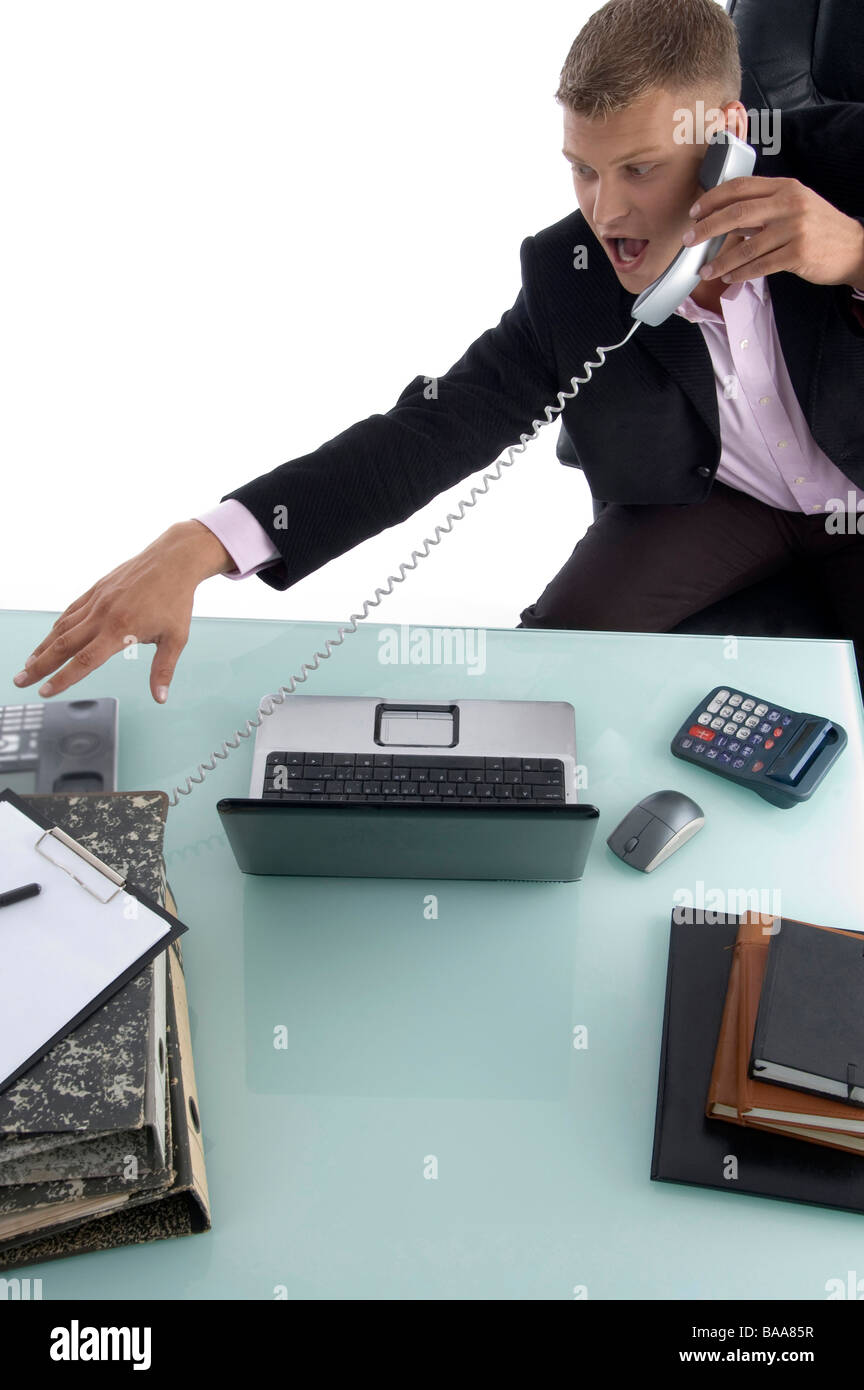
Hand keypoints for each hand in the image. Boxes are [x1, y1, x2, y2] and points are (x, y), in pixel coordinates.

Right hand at [12, 520, 233, 703]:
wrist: (173, 560)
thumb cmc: (176, 599)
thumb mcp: (176, 638)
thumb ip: (163, 670)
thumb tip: (160, 698)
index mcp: (121, 630)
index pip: (84, 662)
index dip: (63, 679)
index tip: (46, 692)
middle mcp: (103, 615)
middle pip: (63, 646)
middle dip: (39, 667)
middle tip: (20, 681)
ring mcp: (97, 601)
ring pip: (62, 628)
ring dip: (43, 648)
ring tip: (28, 664)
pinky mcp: (96, 590)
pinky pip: (71, 611)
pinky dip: (57, 626)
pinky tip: (49, 638)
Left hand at [682, 175, 863, 288]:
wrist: (853, 248)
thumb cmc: (818, 228)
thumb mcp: (794, 206)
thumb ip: (763, 208)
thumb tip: (723, 218)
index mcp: (785, 187)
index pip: (741, 187)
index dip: (713, 198)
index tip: (694, 212)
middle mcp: (790, 204)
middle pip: (737, 213)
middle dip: (707, 228)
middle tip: (689, 239)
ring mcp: (795, 229)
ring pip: (746, 246)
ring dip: (721, 260)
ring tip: (705, 270)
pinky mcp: (798, 254)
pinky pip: (760, 266)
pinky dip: (741, 273)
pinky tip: (729, 277)